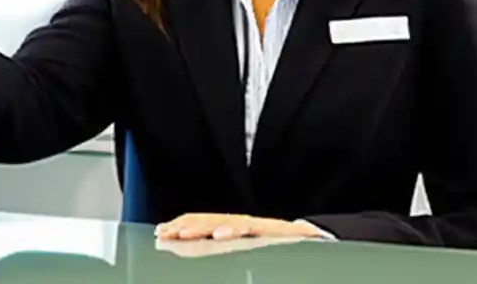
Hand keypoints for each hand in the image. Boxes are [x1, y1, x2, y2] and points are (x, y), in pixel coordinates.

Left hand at [155, 213, 328, 240]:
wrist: (315, 240)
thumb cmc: (277, 248)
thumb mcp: (246, 251)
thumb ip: (225, 249)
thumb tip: (199, 257)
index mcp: (230, 228)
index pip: (200, 223)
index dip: (180, 226)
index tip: (161, 233)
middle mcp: (239, 224)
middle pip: (206, 220)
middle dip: (185, 227)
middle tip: (168, 234)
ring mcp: (255, 225)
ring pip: (224, 222)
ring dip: (202, 227)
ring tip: (183, 234)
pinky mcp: (272, 229)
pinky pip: (250, 228)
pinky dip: (234, 230)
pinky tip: (221, 234)